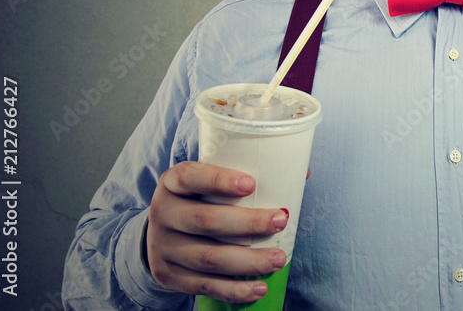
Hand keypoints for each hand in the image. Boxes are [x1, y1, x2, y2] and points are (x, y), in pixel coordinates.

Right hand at [145, 161, 288, 303]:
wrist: (161, 233)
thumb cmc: (199, 199)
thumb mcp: (208, 182)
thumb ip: (247, 175)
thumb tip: (301, 173)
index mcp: (172, 182)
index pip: (190, 176)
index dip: (219, 180)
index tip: (251, 183)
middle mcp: (163, 213)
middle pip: (205, 220)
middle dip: (248, 223)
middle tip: (281, 221)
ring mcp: (163, 247)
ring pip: (208, 257)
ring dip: (248, 261)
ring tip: (278, 259)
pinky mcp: (169, 275)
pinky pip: (204, 285)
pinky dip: (234, 289)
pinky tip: (258, 288)